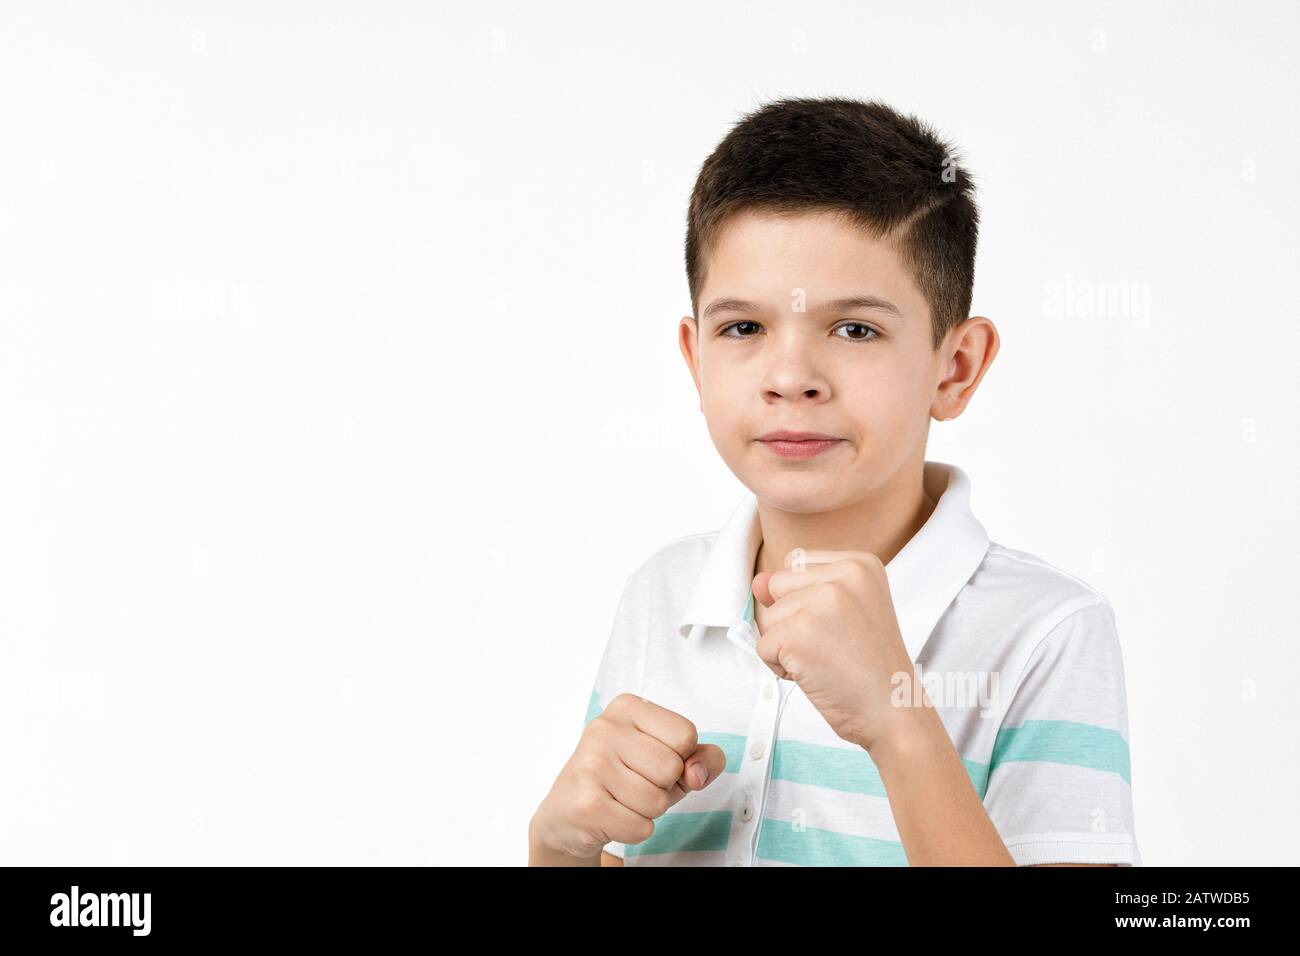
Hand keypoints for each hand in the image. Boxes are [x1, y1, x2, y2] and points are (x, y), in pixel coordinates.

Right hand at [531, 694, 726, 860]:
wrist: (567, 812)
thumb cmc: (625, 778)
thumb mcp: (669, 758)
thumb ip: (702, 757)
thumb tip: (697, 774)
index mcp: (626, 706)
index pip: (685, 734)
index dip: (680, 757)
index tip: (651, 759)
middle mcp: (604, 728)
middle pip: (673, 768)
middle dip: (663, 787)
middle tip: (634, 783)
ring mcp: (592, 764)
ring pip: (658, 802)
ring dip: (648, 811)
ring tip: (622, 799)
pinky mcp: (587, 803)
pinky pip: (641, 827)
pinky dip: (634, 829)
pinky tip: (612, 815)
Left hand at [752, 548, 919, 752]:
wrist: (894, 712)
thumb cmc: (870, 667)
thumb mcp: (842, 612)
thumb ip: (798, 588)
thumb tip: (757, 582)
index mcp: (859, 563)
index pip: (795, 565)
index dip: (806, 601)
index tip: (843, 625)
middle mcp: (843, 574)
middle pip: (778, 586)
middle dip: (792, 620)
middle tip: (833, 645)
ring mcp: (821, 602)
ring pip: (767, 617)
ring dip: (786, 646)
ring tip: (827, 660)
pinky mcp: (798, 633)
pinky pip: (762, 646)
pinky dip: (781, 668)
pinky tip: (816, 674)